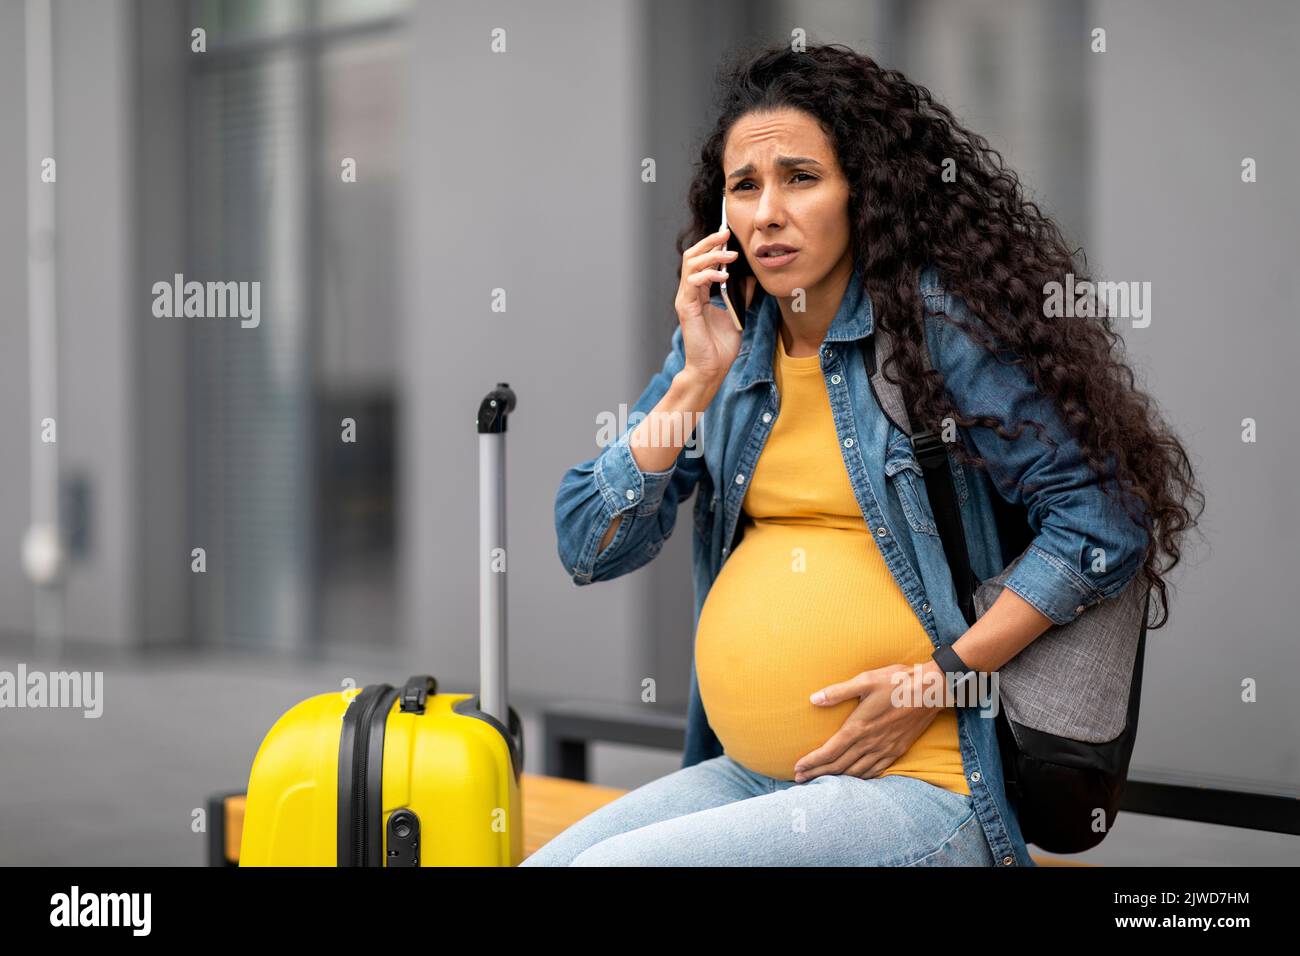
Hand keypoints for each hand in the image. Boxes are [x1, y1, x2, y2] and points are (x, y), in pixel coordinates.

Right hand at [674, 227, 754, 387]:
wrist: (712, 369)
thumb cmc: (721, 347)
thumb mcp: (737, 314)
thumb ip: (742, 295)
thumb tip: (752, 278)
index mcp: (699, 293)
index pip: (701, 260)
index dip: (713, 245)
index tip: (729, 236)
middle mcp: (689, 293)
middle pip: (692, 256)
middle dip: (709, 242)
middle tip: (726, 234)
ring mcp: (685, 300)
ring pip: (691, 264)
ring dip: (712, 255)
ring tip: (730, 255)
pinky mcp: (686, 308)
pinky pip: (693, 283)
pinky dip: (708, 275)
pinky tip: (724, 276)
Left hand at [792, 662, 946, 782]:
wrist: (931, 690)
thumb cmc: (896, 681)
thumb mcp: (865, 680)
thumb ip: (838, 692)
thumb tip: (814, 699)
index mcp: (859, 727)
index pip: (829, 751)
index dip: (812, 762)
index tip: (797, 768)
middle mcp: (870, 743)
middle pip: (839, 766)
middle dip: (817, 773)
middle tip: (800, 779)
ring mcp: (885, 749)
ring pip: (856, 771)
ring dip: (837, 778)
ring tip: (821, 781)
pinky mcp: (897, 750)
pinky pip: (875, 771)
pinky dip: (861, 778)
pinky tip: (854, 779)